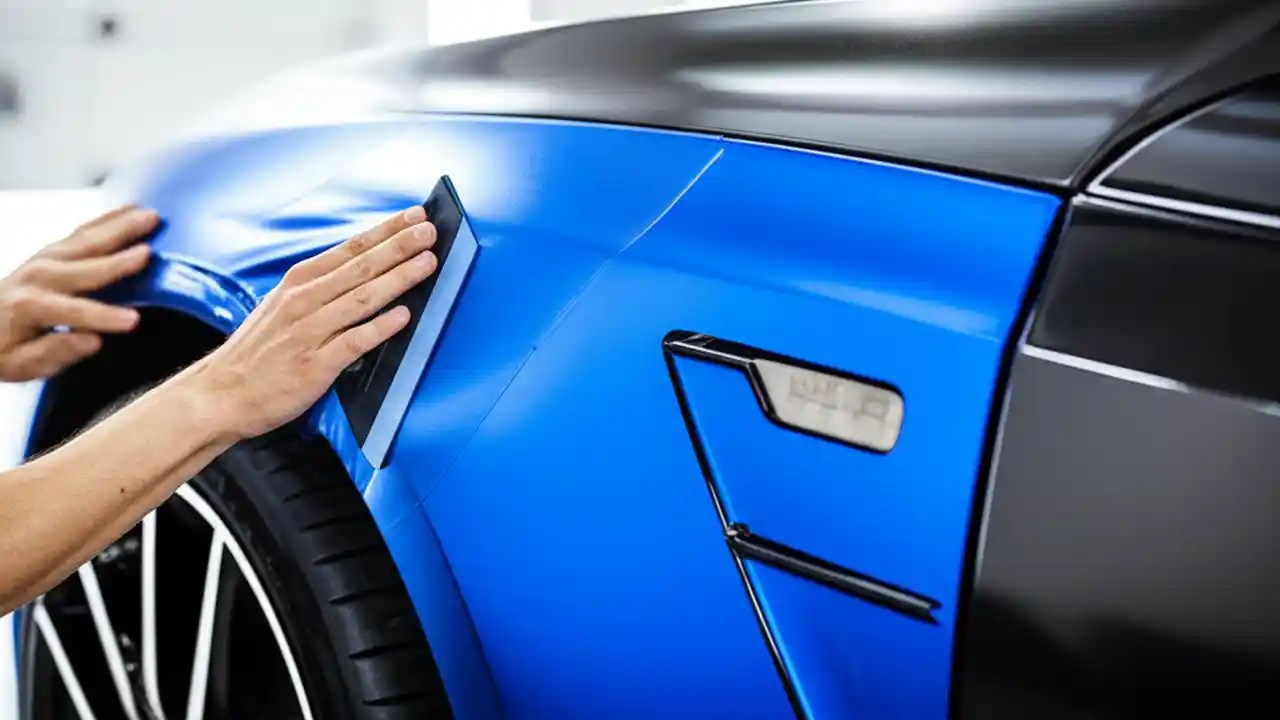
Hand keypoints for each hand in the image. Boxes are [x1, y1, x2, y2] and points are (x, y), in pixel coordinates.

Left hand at [0, 206, 155, 380]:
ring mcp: (44, 259)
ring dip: (121, 228)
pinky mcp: (52, 250)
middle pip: (85, 267)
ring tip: (150, 218)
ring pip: (87, 240)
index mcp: (29, 307)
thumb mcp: (18, 366)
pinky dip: (109, 219)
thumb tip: (91, 341)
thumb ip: (53, 354)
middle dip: (118, 261)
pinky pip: (84, 231)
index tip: (133, 320)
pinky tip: (130, 210)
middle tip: (148, 253)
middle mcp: (38, 277)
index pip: (73, 312)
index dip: (103, 316)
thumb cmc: (3, 349)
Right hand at [183, 206, 436, 441]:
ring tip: (427, 263)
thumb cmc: (259, 351)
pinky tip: (403, 316)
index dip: (385, 231)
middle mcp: (304, 301)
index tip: (415, 217)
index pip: (350, 249)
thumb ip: (320, 288)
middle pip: (360, 267)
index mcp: (299, 282)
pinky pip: (354, 342)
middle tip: (430, 231)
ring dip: (398, 278)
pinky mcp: (315, 365)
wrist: (220, 394)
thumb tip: (364, 270)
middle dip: (399, 246)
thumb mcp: (282, 305)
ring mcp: (310, 332)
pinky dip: (379, 328)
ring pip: (362, 298)